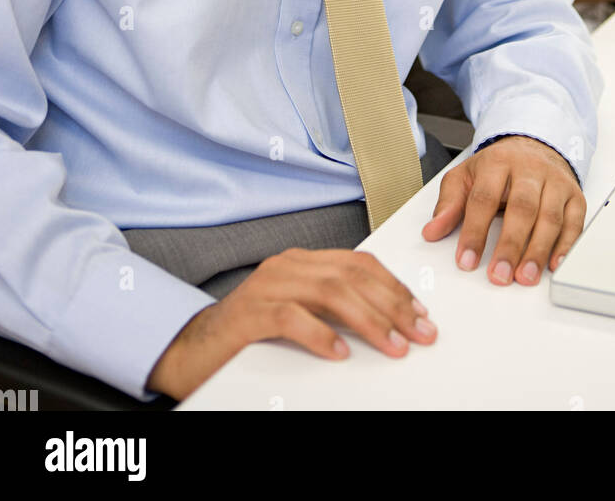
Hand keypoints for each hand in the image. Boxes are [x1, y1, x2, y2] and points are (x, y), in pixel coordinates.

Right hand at [146, 247, 436, 400]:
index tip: (420, 313)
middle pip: (352, 277)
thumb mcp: (301, 314)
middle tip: (419, 332)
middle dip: (392, 305)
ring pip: (330, 292)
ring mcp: (266, 286)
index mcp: (302, 262)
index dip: (394, 287)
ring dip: (369, 320)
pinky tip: (339, 352)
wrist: (194, 350)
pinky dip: (319, 334)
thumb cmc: (252, 336)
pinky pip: (291, 317)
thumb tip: (389, 324)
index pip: (359, 263)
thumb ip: (334, 310)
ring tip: (393, 344)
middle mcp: (286, 266)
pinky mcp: (248, 313)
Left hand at [422, 135, 584, 286]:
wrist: (534, 145)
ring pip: (550, 217)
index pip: (484, 198)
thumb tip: (431, 231)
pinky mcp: (574, 195)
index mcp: (497, 162)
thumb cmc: (498, 167)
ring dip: (538, 251)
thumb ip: (449, 203)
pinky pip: (575, 221)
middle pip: (522, 208)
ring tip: (525, 277)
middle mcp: (529, 169)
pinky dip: (566, 245)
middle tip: (500, 275)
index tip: (466, 260)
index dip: (474, 231)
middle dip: (510, 245)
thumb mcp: (466, 176)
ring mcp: (555, 181)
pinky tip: (554, 265)